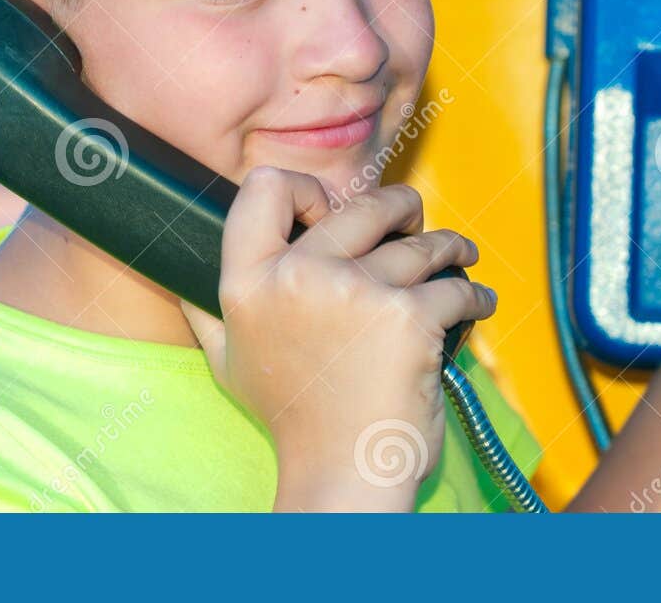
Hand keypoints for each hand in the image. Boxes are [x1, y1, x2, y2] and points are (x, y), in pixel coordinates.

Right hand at [180, 167, 493, 511]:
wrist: (343, 473)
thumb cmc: (292, 420)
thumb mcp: (230, 364)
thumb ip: (207, 317)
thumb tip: (182, 284)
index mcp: (249, 282)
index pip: (266, 188)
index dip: (305, 187)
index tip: (331, 206)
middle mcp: (298, 277)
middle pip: (360, 206)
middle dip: (401, 206)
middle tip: (415, 219)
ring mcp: (357, 293)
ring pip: (419, 243)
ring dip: (449, 245)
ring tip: (460, 254)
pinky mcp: (409, 316)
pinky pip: (455, 287)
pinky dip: (475, 296)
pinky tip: (478, 303)